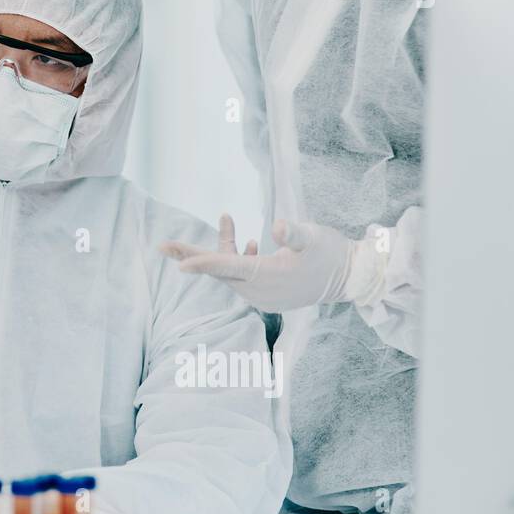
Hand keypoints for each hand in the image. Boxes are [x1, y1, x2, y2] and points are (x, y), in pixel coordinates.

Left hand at [160, 214, 357, 311]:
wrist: (352, 279)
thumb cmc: (333, 254)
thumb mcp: (315, 238)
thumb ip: (295, 233)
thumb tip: (280, 226)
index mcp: (265, 276)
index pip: (225, 267)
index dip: (200, 261)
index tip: (177, 261)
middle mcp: (258, 290)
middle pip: (218, 270)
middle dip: (192, 254)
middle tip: (162, 245)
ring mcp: (262, 295)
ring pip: (231, 270)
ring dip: (224, 248)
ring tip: (226, 217)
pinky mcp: (268, 294)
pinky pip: (243, 275)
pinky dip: (239, 258)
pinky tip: (250, 242)